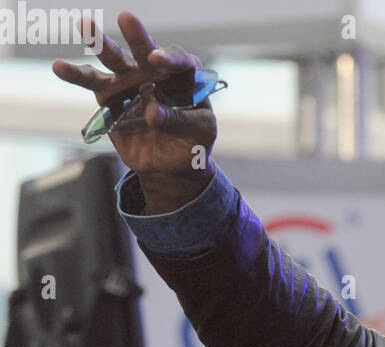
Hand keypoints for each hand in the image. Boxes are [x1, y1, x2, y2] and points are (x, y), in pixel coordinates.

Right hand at [51, 11, 215, 212]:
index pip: (181, 63)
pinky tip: (60, 67)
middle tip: (127, 19)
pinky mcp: (109, 96)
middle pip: (145, 52)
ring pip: (115, 60)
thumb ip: (179, 121)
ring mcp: (130, 82)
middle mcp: (154, 74)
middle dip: (137, 37)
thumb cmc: (191, 142)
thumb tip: (152, 112)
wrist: (169, 163)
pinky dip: (75, 75)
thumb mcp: (198, 133)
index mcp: (183, 79)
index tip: (157, 59)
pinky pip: (91, 82)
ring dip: (100, 43)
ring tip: (84, 24)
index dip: (171, 59)